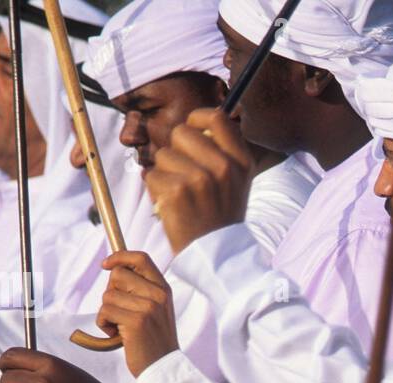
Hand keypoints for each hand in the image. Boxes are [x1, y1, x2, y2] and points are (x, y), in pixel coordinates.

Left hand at [95, 251, 179, 378]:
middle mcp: (158, 295)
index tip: (106, 265)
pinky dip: (104, 324)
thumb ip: (141, 290)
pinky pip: (105, 311)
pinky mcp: (136, 321)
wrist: (164, 369)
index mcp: (164, 289)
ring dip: (107, 313)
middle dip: (111, 293)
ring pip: (108, 295)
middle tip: (120, 312)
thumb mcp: (155, 310)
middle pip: (118, 275)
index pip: (141, 258)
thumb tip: (113, 270)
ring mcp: (148, 307)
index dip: (120, 256)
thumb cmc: (153, 342)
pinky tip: (118, 336)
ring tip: (121, 328)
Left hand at [145, 108, 253, 253]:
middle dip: (175, 150)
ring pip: (163, 155)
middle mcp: (223, 166)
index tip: (193, 133)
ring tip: (180, 194)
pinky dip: (156, 191)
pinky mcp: (177, 192)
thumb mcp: (236, 180)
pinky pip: (152, 176)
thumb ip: (222, 150)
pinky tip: (171, 206)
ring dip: (164, 173)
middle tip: (184, 174)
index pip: (216, 116)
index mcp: (240, 160)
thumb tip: (194, 124)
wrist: (218, 254)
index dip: (196, 119)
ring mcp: (200, 179)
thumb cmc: (220, 215)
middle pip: (181, 132)